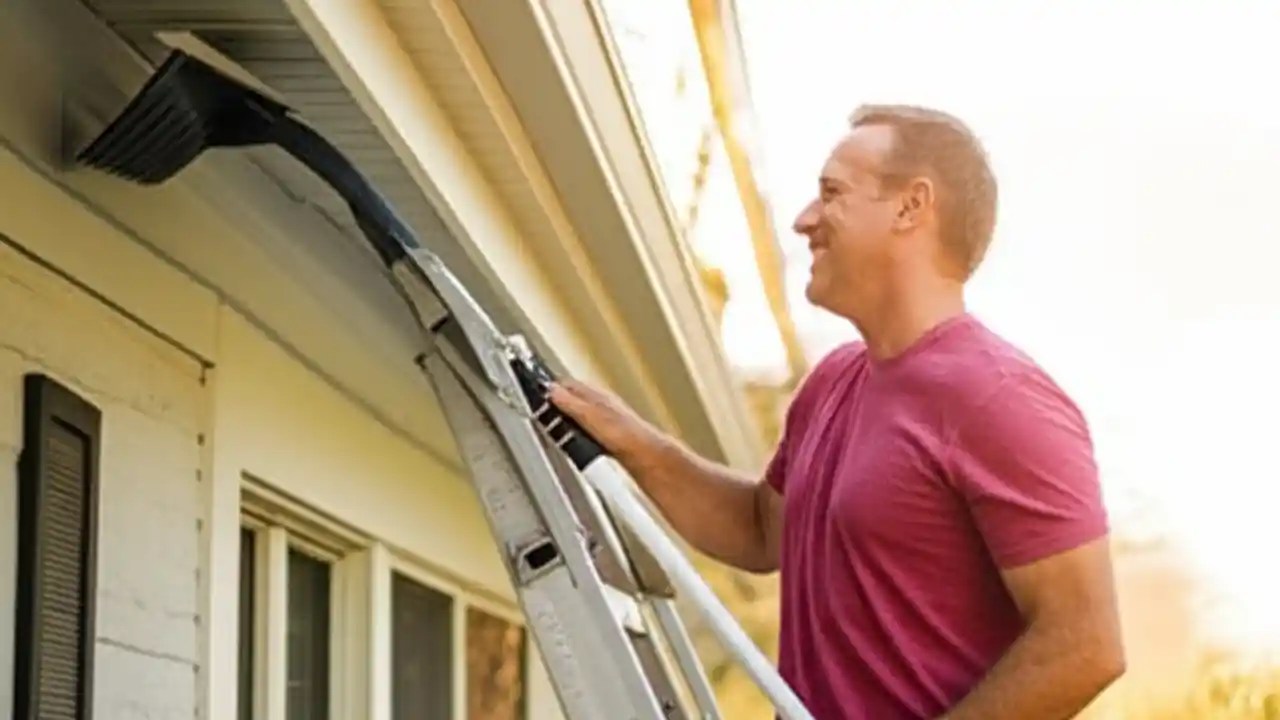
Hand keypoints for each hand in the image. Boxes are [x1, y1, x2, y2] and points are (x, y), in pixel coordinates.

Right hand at [546, 378, 663, 463]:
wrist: (643, 452)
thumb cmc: (622, 432)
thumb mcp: (589, 415)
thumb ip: (569, 402)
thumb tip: (551, 390)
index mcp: (594, 393)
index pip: (566, 383)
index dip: (550, 386)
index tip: (535, 391)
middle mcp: (600, 402)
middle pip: (572, 396)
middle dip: (556, 401)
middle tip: (541, 407)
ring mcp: (605, 417)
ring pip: (580, 411)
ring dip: (567, 416)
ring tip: (553, 423)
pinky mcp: (608, 432)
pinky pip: (587, 426)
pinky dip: (578, 430)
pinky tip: (576, 439)